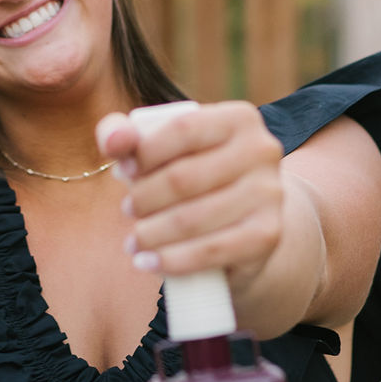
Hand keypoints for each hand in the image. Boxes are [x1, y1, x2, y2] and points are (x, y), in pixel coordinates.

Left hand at [95, 101, 284, 279]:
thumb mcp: (163, 147)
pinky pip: (211, 251)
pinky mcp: (268, 235)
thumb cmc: (195, 174)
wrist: (249, 218)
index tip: (122, 171)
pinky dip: (172, 260)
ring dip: (150, 234)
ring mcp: (269, 194)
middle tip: (127, 210)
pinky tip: (148, 263)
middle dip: (143, 198)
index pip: (182, 129)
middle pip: (182, 178)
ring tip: (134, 240)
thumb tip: (111, 142)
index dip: (144, 152)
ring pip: (192, 219)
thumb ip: (126, 134)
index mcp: (239, 118)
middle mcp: (262, 151)